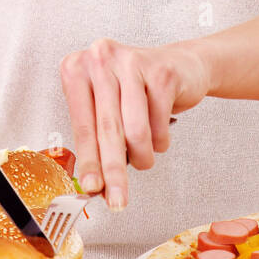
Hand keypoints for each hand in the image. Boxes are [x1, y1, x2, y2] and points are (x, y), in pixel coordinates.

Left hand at [58, 38, 209, 207]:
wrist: (182, 66)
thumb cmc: (136, 90)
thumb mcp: (107, 108)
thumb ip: (96, 139)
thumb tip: (95, 184)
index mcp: (77, 69)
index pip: (81, 125)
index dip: (88, 161)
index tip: (91, 187)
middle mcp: (100, 59)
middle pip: (107, 130)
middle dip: (113, 172)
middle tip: (117, 199)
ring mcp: (131, 62)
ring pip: (135, 131)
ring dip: (142, 157)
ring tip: (144, 158)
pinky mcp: (162, 72)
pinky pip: (159, 124)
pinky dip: (160, 141)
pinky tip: (159, 134)